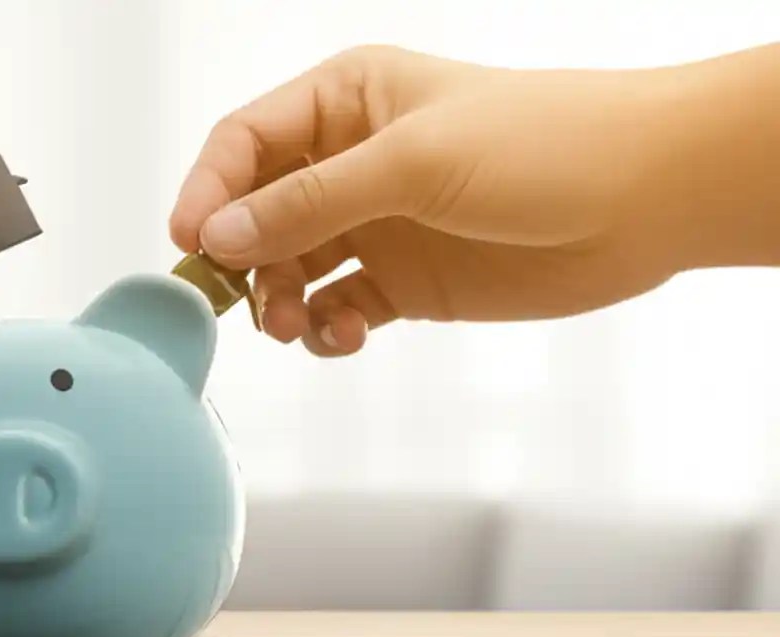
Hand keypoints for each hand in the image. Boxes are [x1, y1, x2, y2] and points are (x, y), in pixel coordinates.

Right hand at [170, 45, 768, 356]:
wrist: (647, 198)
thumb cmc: (544, 143)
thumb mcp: (413, 163)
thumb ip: (309, 203)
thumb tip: (216, 238)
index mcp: (346, 101)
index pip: (245, 143)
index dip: (208, 191)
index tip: (188, 244)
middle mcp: (352, 160)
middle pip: (257, 213)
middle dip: (241, 259)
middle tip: (242, 302)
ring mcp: (377, 223)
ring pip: (291, 268)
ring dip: (280, 302)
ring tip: (294, 327)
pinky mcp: (404, 280)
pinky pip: (338, 308)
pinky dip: (328, 329)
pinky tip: (346, 336)